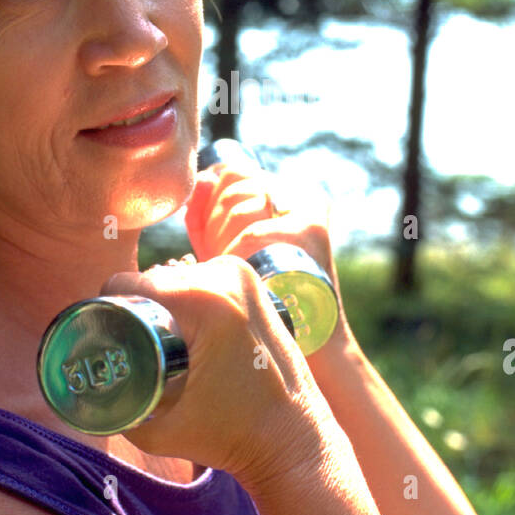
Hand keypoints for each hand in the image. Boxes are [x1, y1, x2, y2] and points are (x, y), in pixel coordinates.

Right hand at [98, 257, 339, 492]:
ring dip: (161, 302)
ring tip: (155, 340)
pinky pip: (204, 279)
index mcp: (204, 301)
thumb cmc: (231, 438)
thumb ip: (114, 410)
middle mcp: (228, 276)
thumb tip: (82, 393)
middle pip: (153, 279)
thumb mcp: (157, 429)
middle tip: (126, 346)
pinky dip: (187, 298)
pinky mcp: (257, 285)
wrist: (294, 442)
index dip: (104, 306)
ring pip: (179, 277)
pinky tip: (182, 326)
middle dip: (133, 307)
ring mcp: (246, 276)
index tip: (100, 335)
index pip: (129, 283)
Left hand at [184, 163, 355, 355]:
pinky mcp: (312, 230)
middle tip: (216, 260)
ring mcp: (309, 210)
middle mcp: (300, 195)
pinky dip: (235, 256)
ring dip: (222, 243)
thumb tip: (202, 180)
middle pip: (234, 189)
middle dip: (213, 225)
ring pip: (240, 209)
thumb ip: (205, 215)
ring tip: (227, 271)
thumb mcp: (224, 250)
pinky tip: (238, 276)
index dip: (209, 199)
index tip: (206, 235)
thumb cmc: (259, 297)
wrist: (307, 342)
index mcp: (283, 193)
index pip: (232, 171)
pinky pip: (253, 234)